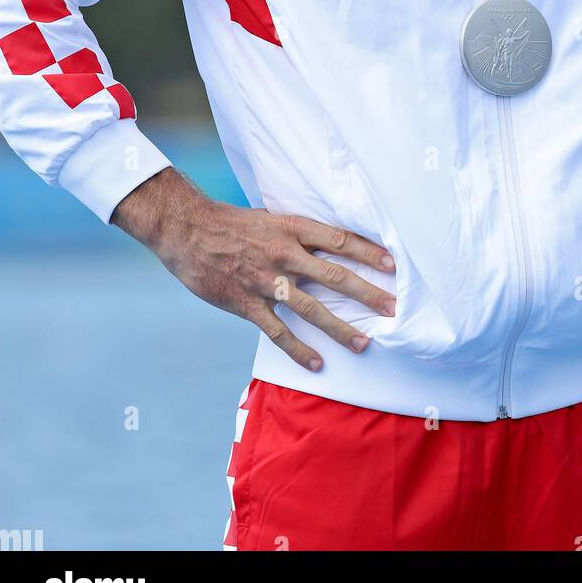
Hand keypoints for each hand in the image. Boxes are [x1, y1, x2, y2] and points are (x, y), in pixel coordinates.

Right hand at [111, 166, 395, 372]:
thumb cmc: (231, 223)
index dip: (369, 252)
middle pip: (335, 275)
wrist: (188, 230)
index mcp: (292, 228)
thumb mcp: (270, 218)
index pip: (340, 239)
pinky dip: (299, 350)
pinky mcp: (248, 304)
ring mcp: (266, 281)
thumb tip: (329, 243)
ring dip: (340, 328)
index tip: (393, 265)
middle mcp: (285, 254)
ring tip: (364, 344)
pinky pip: (279, 332)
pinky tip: (318, 364)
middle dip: (368, 293)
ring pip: (312, 308)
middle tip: (393, 308)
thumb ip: (298, 233)